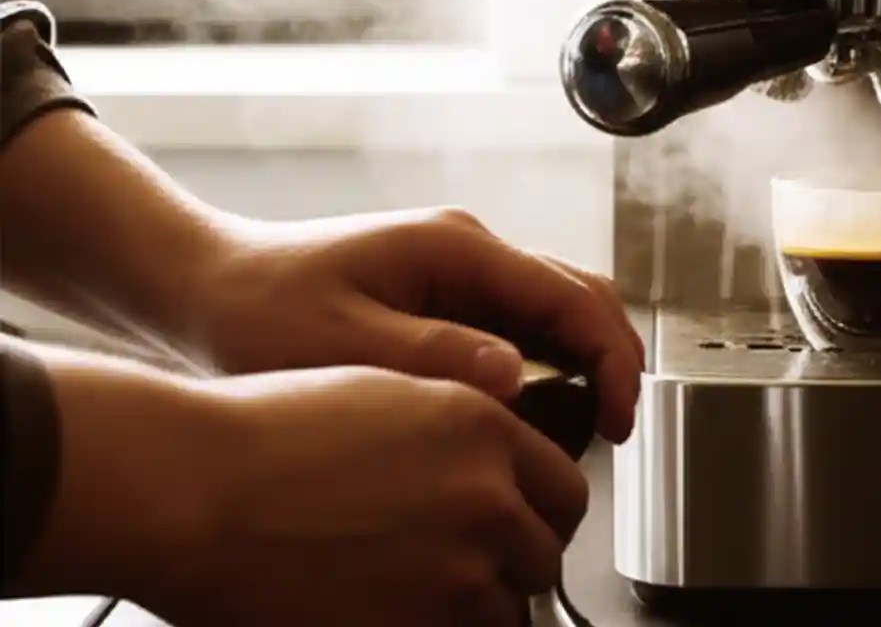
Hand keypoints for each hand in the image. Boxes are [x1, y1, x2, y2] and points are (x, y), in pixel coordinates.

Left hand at [183, 207, 643, 442]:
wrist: (210, 286)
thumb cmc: (259, 308)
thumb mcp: (342, 340)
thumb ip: (432, 353)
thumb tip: (515, 374)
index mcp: (456, 248)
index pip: (571, 295)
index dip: (612, 358)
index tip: (620, 418)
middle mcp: (470, 250)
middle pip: (579, 295)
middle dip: (611, 359)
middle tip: (613, 429)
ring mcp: (461, 270)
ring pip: (556, 310)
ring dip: (582, 363)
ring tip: (581, 427)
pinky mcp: (448, 295)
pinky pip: (520, 326)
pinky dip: (546, 365)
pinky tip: (531, 411)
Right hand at [189, 367, 587, 626]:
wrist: (193, 491)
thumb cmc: (261, 437)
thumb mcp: (387, 395)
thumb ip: (461, 435)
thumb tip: (496, 471)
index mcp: (483, 432)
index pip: (567, 490)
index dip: (543, 514)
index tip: (526, 526)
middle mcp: (485, 501)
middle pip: (543, 556)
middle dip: (510, 563)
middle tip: (460, 564)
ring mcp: (456, 574)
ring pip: (506, 611)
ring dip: (472, 607)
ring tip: (409, 588)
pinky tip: (387, 608)